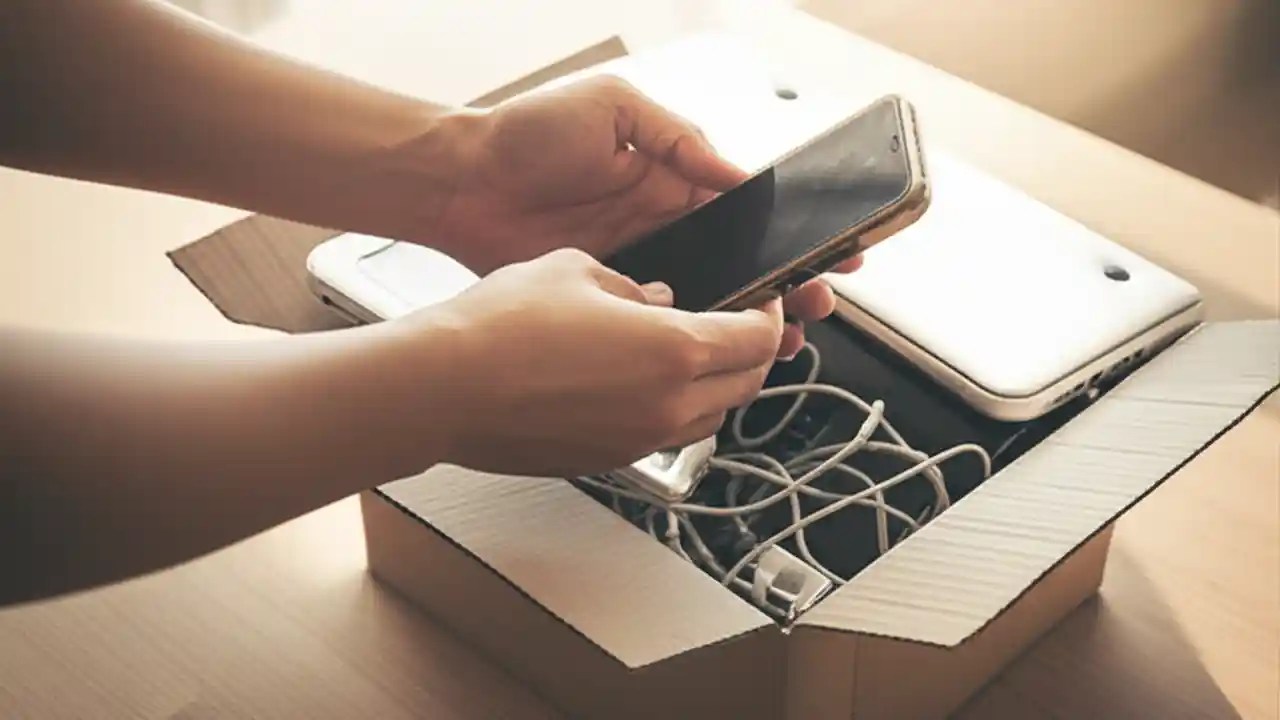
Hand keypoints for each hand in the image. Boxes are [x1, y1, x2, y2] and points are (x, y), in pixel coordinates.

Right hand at [402, 248, 783, 476]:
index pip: (756, 338)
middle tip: (740, 327)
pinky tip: (640, 384)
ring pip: (711, 418)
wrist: (442, 388)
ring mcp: (639, 440)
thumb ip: (631, 286)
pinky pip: (664, 436)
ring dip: (718, 388)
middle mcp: (668, 405)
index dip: (768, 316)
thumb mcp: (576, 270)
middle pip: (746, 385)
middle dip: (753, 353)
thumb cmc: (499, 328)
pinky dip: (673, 411)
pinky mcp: (607, 460)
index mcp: (674, 350)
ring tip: (695, 357)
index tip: (763, 302)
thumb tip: (653, 300)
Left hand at [428, 75, 860, 357]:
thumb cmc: (529, 131)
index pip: (746, 209)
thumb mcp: (615, 109)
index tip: (830, 251)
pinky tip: (715, 348)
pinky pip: (658, 318)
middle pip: (738, 259)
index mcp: (671, 175)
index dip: (789, 232)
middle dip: (782, 283)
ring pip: (707, 295)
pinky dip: (688, 335)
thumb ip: (678, 139)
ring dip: (746, 315)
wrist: (460, 180)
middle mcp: (661, 222)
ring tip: (785, 336)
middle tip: (816, 304)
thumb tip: (736, 172)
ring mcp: (637, 262)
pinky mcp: (605, 294)